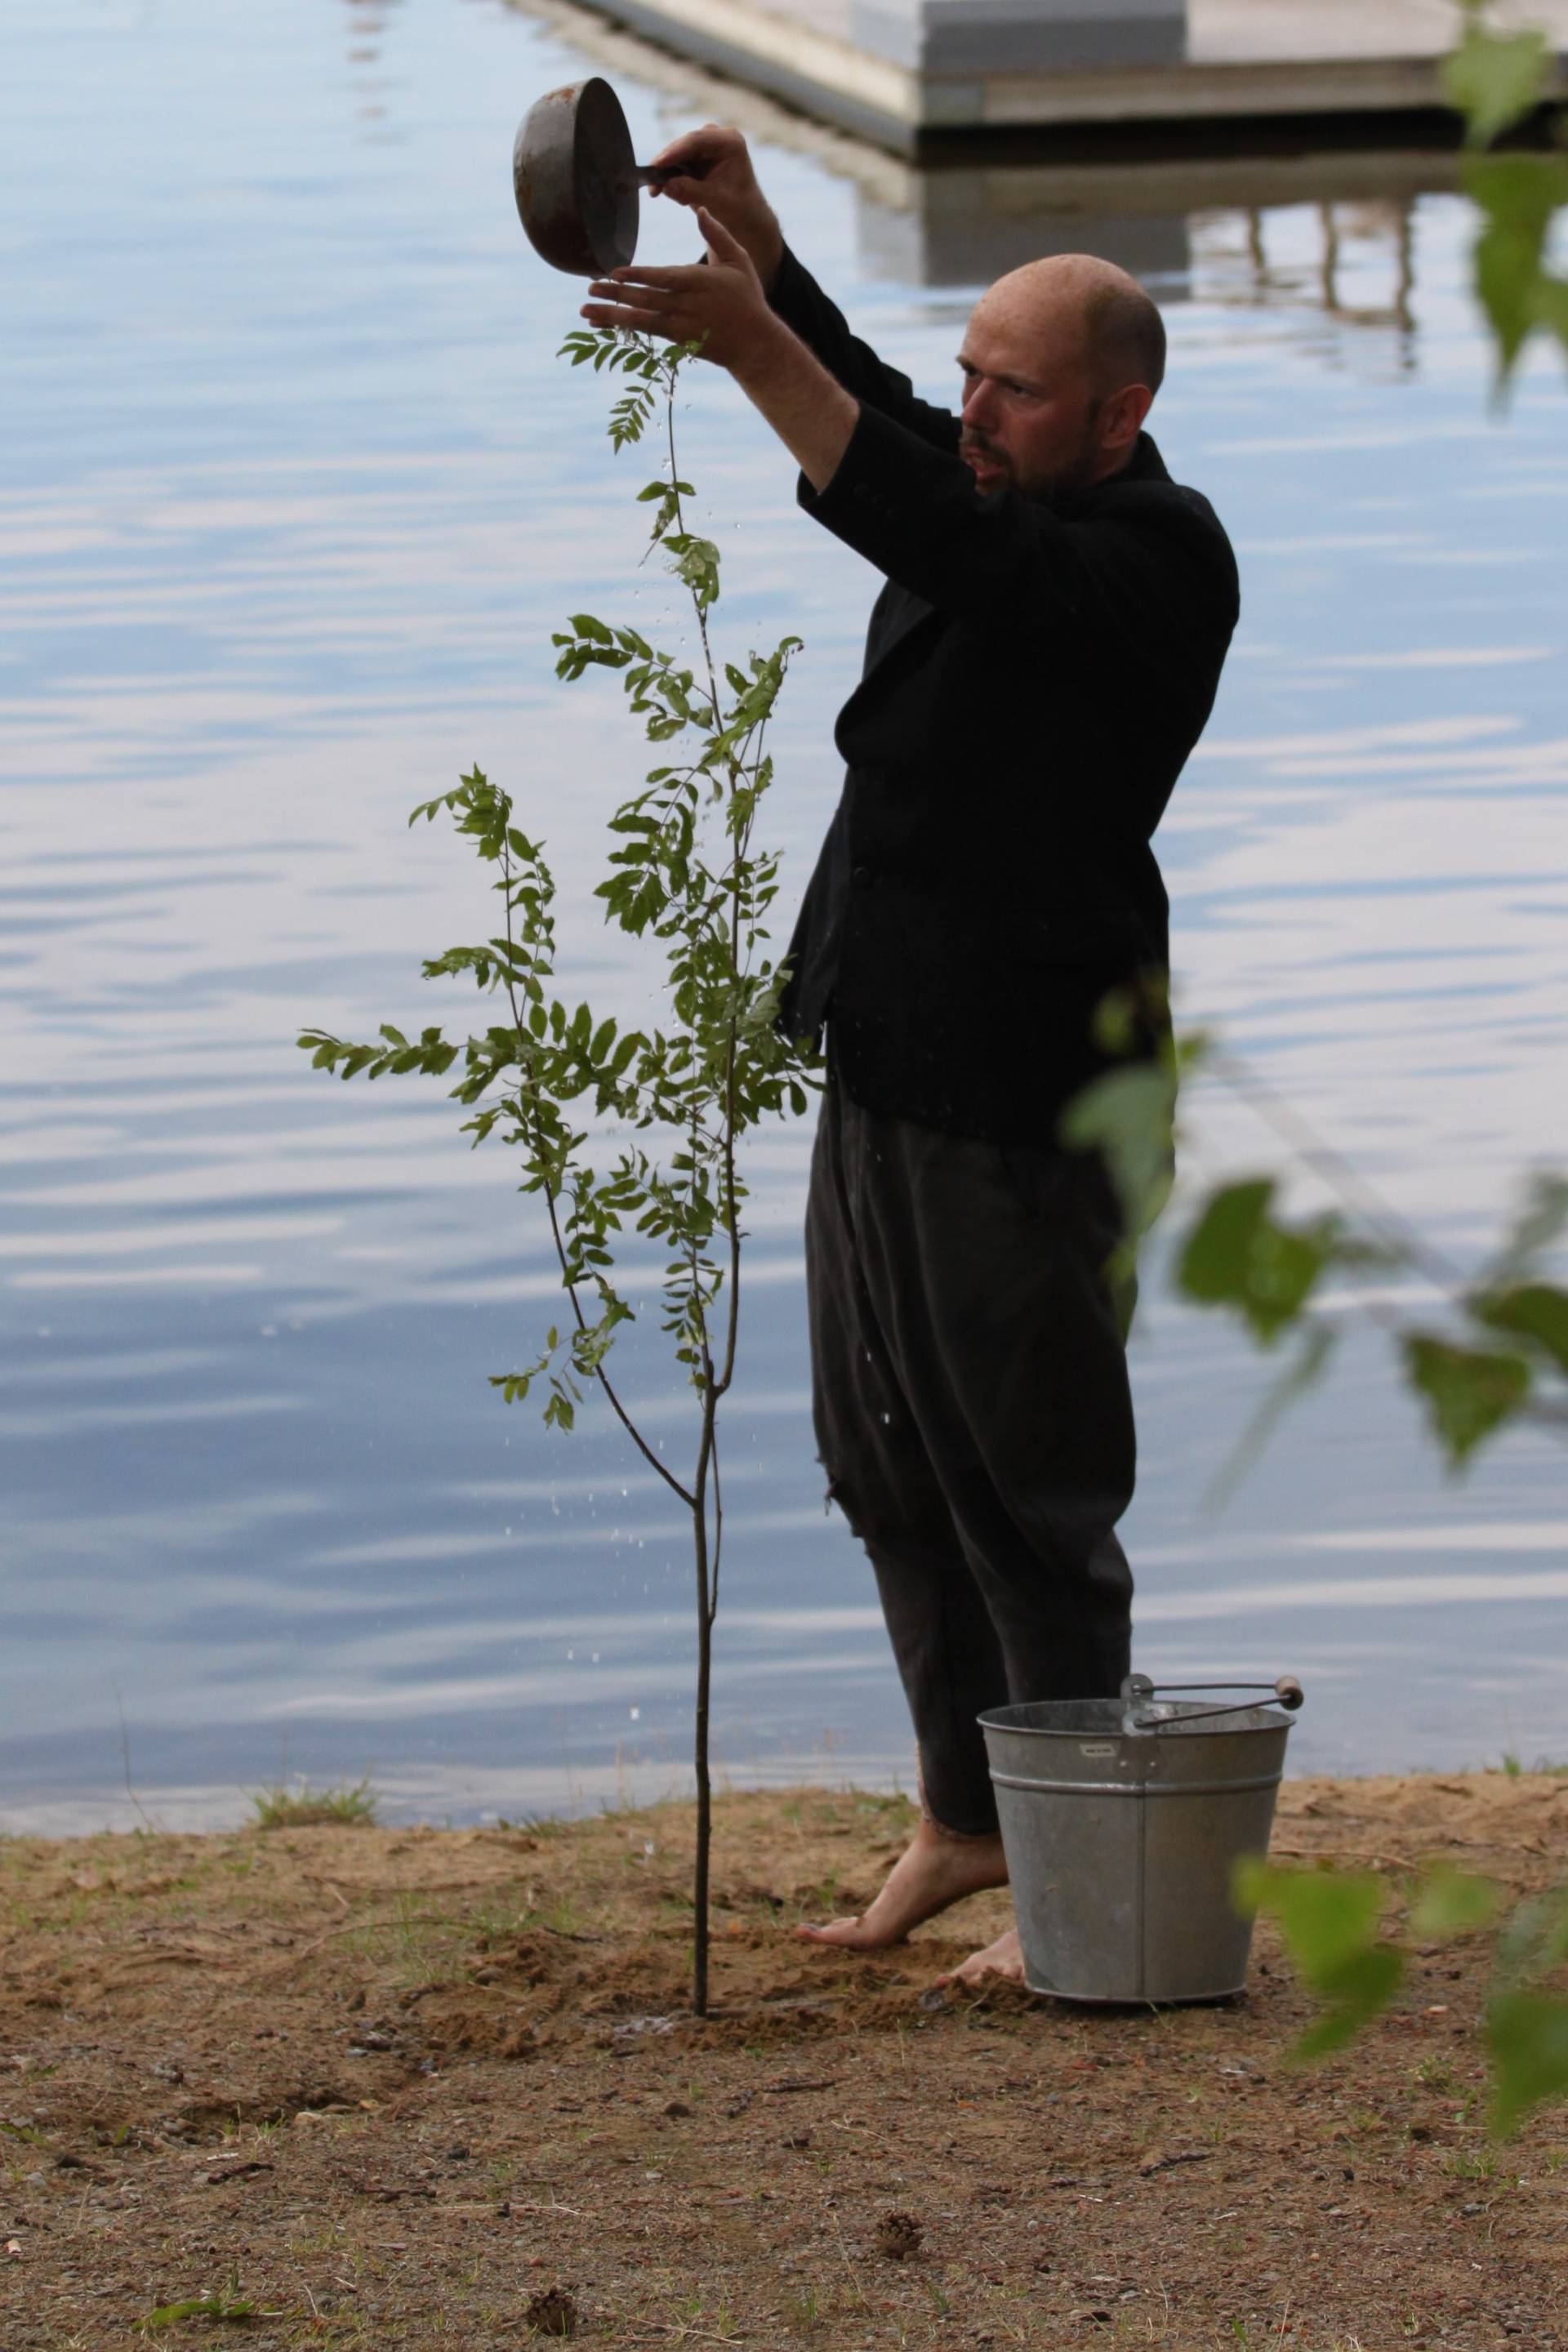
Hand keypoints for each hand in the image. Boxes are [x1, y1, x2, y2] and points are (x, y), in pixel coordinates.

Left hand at [581, 207, 782, 377]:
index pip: (663, 278)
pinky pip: (645, 333)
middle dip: (616, 295)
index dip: (638, 277)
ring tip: (585, 311)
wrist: (755, 344)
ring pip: (641, 320)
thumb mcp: (738, 259)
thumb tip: (700, 208)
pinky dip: (622, 329)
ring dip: (611, 315)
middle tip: (589, 288)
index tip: (615, 273)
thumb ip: (717, 233)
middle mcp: (687, 305)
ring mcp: (681, 326)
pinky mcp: (678, 340)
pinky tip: (601, 325)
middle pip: (646, 299)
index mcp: (699, 281)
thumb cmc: (747, 297)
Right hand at [646, 124, 783, 292]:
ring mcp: (707, 145)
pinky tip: (678, 196)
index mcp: (730, 142)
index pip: (696, 141)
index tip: (656, 165)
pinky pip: (678, 164)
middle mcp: (718, 137)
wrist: (746, 216)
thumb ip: (691, 191)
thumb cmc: (739, 208)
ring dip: (669, 175)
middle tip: (652, 187)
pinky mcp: (698, 156)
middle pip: (683, 146)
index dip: (674, 153)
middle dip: (667, 166)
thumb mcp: (716, 200)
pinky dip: (673, 179)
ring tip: (667, 196)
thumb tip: (665, 186)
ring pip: (678, 155)